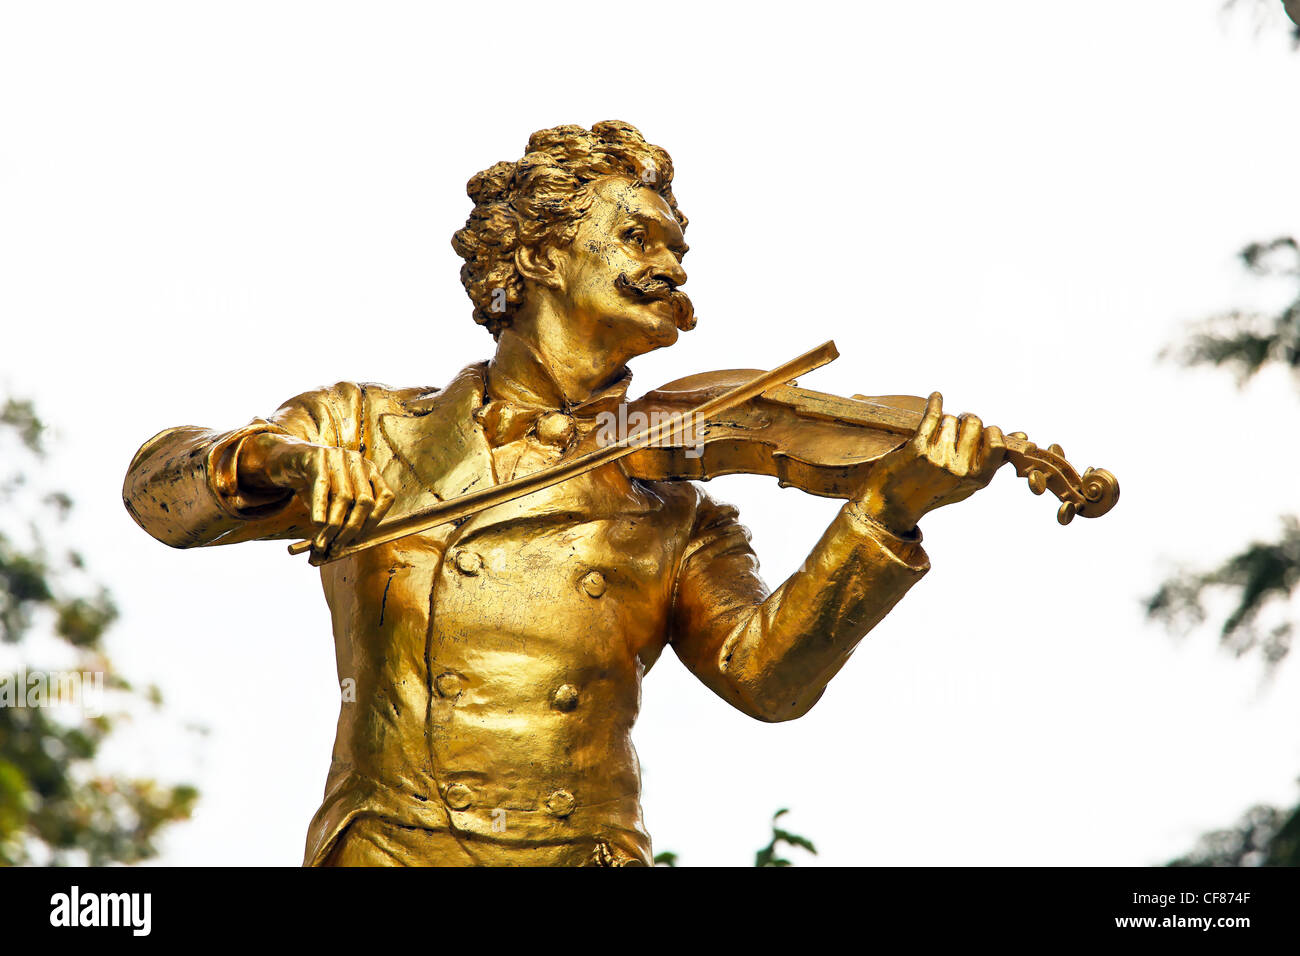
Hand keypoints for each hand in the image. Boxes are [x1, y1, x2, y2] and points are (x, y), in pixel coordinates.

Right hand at [238, 433, 394, 556]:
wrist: (286, 460)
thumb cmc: (314, 484)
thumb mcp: (333, 501)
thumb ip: (343, 518)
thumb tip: (342, 547)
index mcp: (370, 471)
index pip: (385, 498)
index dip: (374, 522)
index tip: (358, 541)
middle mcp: (358, 461)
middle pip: (364, 500)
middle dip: (352, 528)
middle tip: (337, 547)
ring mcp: (339, 455)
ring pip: (343, 496)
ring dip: (333, 524)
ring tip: (322, 542)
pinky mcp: (316, 455)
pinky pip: (321, 484)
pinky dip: (320, 507)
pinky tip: (317, 523)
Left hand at [853, 392, 1006, 534]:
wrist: (892, 506)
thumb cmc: (933, 490)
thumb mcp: (968, 482)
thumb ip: (993, 459)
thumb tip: (1022, 435)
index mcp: (978, 478)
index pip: (997, 442)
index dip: (987, 432)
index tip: (978, 432)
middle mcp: (961, 470)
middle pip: (974, 422)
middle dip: (965, 420)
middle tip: (955, 427)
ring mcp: (940, 460)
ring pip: (951, 419)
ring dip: (944, 421)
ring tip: (935, 435)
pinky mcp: (918, 450)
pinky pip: (932, 416)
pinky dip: (934, 402)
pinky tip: (935, 398)